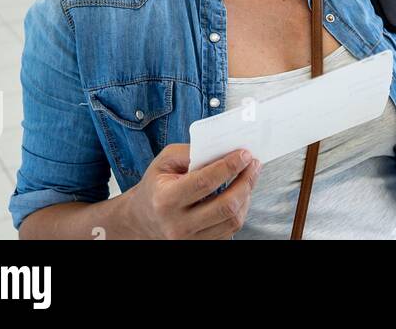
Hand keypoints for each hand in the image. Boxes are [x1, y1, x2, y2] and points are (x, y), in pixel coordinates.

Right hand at [118, 144, 260, 238]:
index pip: (206, 182)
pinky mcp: (199, 245)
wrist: (142, 219)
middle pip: (226, 205)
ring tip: (249, 177)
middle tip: (253, 164)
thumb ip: (191, 152)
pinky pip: (229, 230)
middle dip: (246, 181)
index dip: (230, 166)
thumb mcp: (164, 162)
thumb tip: (223, 150)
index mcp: (166, 199)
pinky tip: (240, 195)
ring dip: (247, 196)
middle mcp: (177, 224)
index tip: (244, 155)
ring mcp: (189, 239)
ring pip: (232, 220)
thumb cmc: (156, 186)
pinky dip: (240, 210)